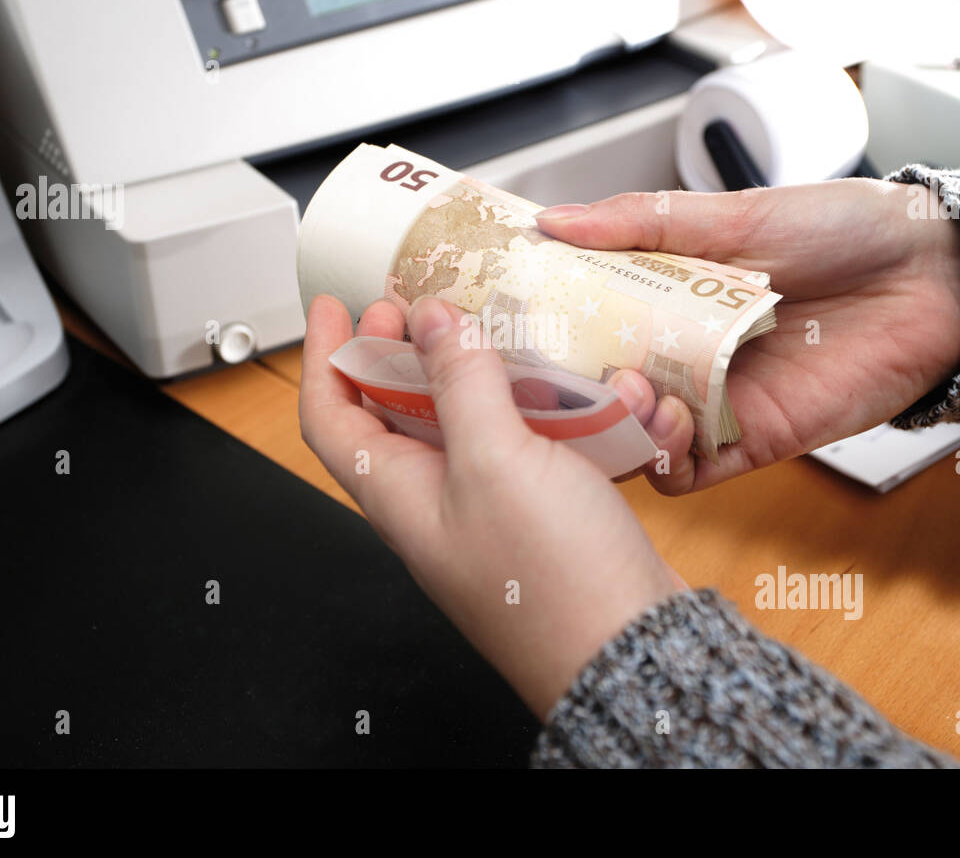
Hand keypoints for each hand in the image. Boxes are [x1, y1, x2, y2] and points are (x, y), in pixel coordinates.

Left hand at [298, 293, 680, 719]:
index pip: (331, 418)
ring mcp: (493, 512)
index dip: (325, 356)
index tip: (331, 305)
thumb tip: (431, 321)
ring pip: (475, 424)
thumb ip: (460, 383)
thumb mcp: (495, 462)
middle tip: (424, 305)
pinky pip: (536, 447)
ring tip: (515, 337)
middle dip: (408, 352)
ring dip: (495, 377)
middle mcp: (438, 505)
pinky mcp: (546, 516)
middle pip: (400, 414)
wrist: (634, 654)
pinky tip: (586, 391)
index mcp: (401, 496)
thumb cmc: (553, 579)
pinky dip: (556, 411)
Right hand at [535, 179, 959, 493]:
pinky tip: (662, 429)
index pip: (585, 323)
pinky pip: (691, 470)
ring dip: (615, 426)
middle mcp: (683, 354)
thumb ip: (643, 223)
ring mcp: (715, 400)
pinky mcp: (754, 439)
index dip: (542, 329)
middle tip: (537, 379)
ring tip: (621, 391)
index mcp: (669, 297)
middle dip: (564, 392)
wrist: (938, 275)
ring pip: (636, 436)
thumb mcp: (734, 212)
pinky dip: (665, 462)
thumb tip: (554, 221)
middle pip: (599, 388)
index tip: (497, 326)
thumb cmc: (844, 228)